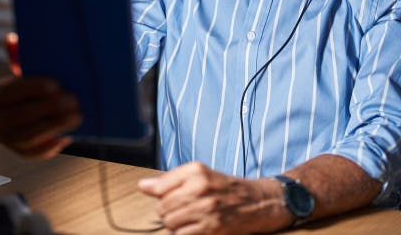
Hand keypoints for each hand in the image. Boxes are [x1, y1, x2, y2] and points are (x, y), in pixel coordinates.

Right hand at [0, 76, 81, 158]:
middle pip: (22, 115)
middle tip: (72, 100)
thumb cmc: (32, 91)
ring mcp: (5, 138)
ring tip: (75, 117)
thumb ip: (38, 77)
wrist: (23, 109)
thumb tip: (50, 75)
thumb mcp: (29, 81)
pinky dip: (49, 148)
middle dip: (49, 108)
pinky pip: (32, 153)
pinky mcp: (18, 151)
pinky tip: (65, 138)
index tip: (56, 85)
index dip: (35, 88)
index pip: (13, 91)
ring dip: (54, 127)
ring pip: (27, 137)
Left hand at [137, 162, 292, 234]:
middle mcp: (200, 188)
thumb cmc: (225, 187)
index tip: (171, 198)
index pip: (159, 188)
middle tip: (182, 211)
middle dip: (168, 213)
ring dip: (175, 226)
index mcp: (196, 171)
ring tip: (188, 220)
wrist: (258, 201)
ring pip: (170, 224)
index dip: (161, 196)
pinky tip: (194, 229)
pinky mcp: (213, 228)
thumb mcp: (199, 174)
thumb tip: (143, 186)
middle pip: (163, 208)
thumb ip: (170, 180)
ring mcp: (207, 209)